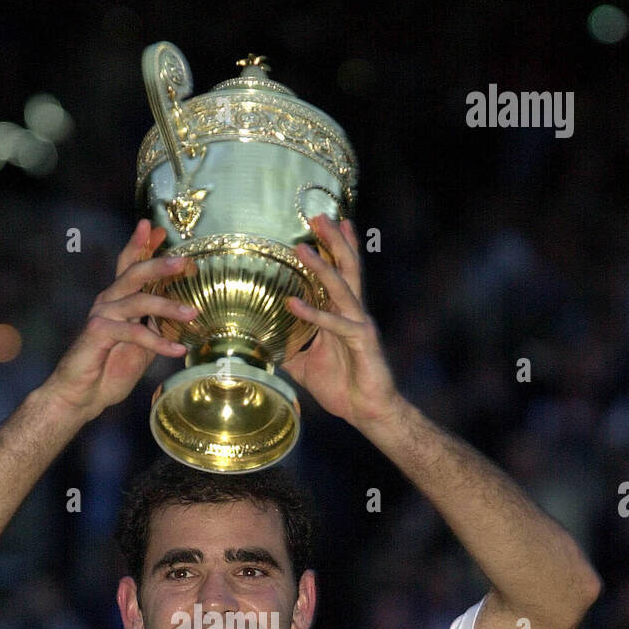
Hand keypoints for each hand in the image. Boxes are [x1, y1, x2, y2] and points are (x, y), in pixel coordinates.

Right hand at [46, 219, 197, 420]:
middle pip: (134, 273)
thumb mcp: (140, 347)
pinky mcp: (98, 332)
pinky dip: (158, 343)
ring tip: (194, 313)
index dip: (140, 245)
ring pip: (138, 301)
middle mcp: (107, 301)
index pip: (128, 266)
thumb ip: (155, 326)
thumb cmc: (108, 371)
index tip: (155, 228)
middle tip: (184, 261)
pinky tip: (177, 350)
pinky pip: (135, 333)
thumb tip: (182, 315)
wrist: (81, 396)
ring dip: (169, 306)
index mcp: (117, 301)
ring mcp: (101, 315)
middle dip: (160, 264)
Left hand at [281, 212, 401, 432]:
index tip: (322, 224)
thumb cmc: (342, 387)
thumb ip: (287, 350)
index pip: (339, 274)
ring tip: (302, 248)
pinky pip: (334, 324)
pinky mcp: (361, 342)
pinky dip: (313, 314)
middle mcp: (353, 313)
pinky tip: (293, 303)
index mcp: (342, 315)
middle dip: (332, 241)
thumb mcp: (305, 366)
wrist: (368, 412)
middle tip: (317, 216)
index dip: (334, 248)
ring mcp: (359, 325)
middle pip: (344, 268)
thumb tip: (260, 345)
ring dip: (321, 267)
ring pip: (340, 288)